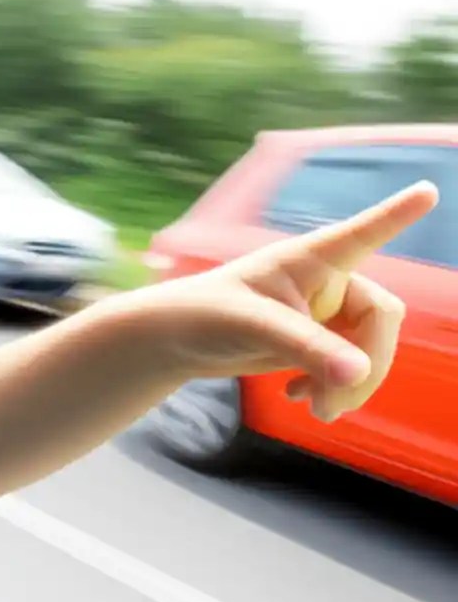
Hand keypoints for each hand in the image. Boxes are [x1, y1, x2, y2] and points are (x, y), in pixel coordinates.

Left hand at [130, 180, 439, 421]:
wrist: (172, 341)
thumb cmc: (202, 314)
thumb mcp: (252, 327)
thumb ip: (305, 347)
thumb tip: (358, 374)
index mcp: (310, 258)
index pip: (362, 234)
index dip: (397, 214)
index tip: (428, 190)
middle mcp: (325, 281)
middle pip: (381, 319)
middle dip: (367, 365)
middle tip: (331, 407)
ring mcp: (324, 312)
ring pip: (371, 349)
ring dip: (352, 385)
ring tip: (318, 411)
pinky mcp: (315, 340)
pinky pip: (351, 365)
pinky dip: (335, 387)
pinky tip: (303, 398)